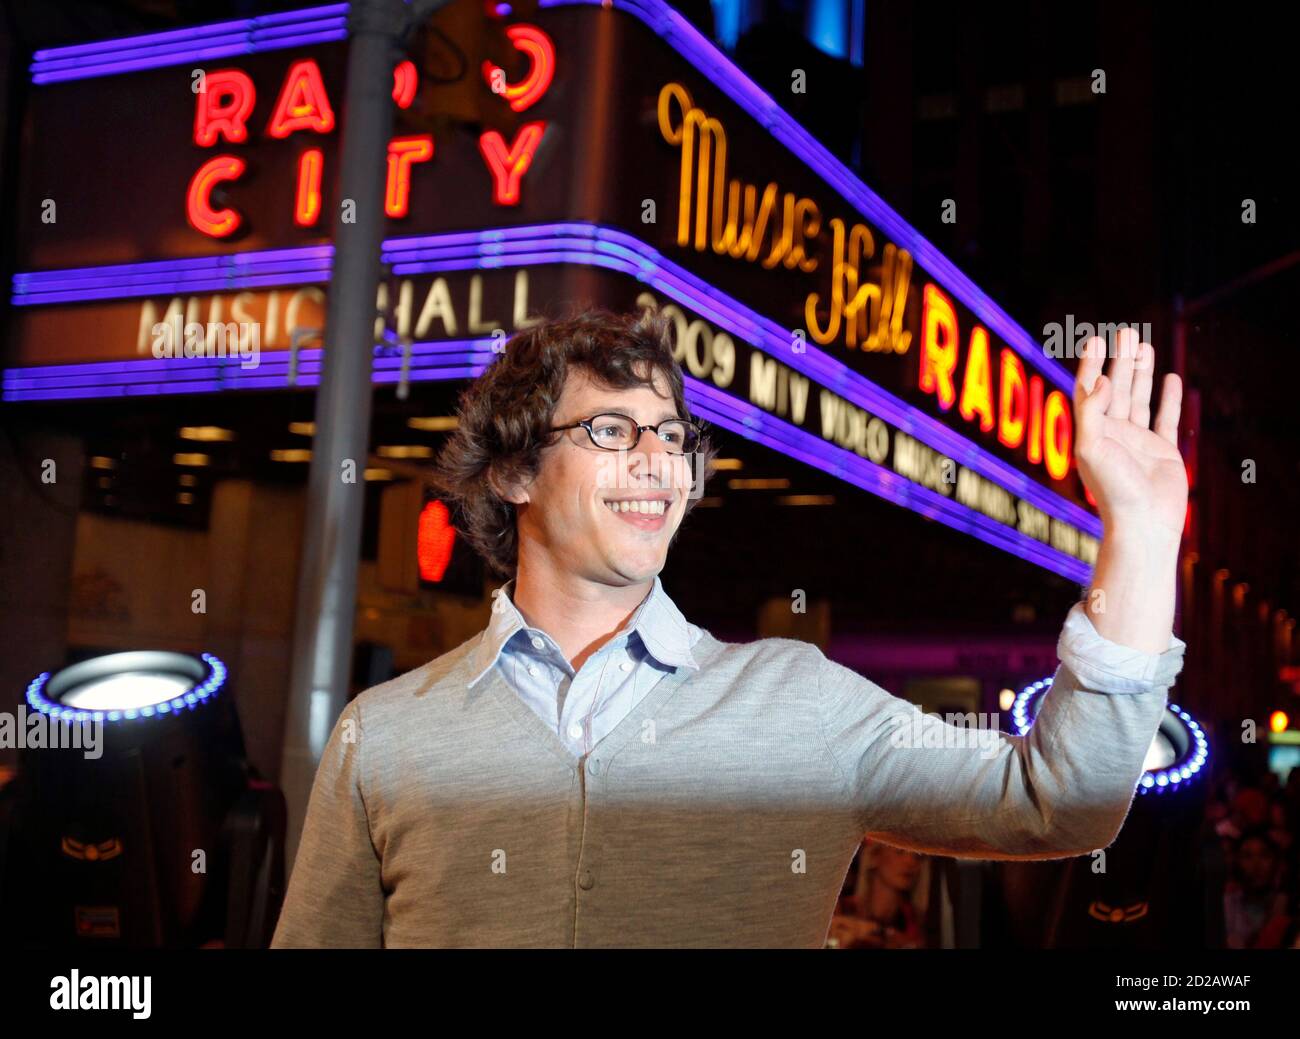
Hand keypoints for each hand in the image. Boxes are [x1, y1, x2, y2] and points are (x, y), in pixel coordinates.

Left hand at [1074, 329, 1187, 538]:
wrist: (1142, 523)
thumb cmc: (1112, 488)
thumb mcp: (1091, 446)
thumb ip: (1091, 411)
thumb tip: (1099, 380)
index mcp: (1092, 432)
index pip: (1089, 390)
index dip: (1091, 365)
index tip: (1096, 339)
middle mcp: (1113, 434)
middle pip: (1115, 388)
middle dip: (1120, 361)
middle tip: (1126, 332)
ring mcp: (1138, 442)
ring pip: (1138, 399)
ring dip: (1140, 373)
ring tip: (1144, 345)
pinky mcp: (1163, 452)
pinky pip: (1166, 419)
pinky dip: (1169, 399)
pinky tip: (1171, 379)